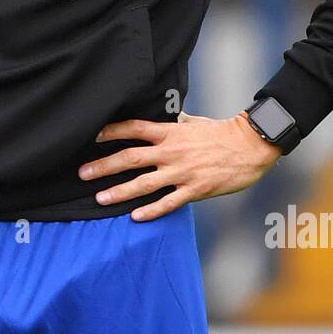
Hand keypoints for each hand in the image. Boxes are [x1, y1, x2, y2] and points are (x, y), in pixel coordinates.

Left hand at [77, 110, 283, 221]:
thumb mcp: (194, 122)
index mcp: (170, 132)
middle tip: (82, 174)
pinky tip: (135, 217)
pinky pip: (168, 202)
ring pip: (144, 184)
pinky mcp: (195, 190)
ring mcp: (182, 172)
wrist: (250, 146)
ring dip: (119, 192)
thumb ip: (174, 123)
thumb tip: (162, 117)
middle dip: (104, 166)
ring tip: (100, 198)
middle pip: (130, 158)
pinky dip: (151, 210)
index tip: (92, 137)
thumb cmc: (221, 132)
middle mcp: (171, 152)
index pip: (134, 129)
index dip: (111, 132)